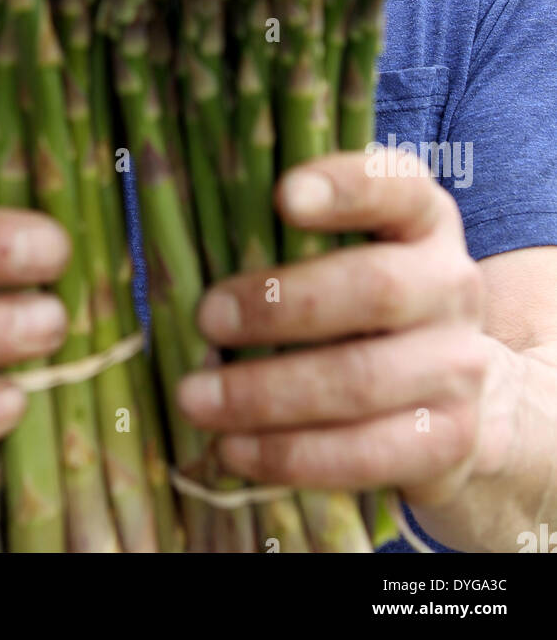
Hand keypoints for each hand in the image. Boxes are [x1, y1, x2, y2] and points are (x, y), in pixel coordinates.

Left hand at [176, 151, 496, 510]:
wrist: (454, 392)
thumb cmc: (363, 300)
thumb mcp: (347, 248)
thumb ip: (284, 232)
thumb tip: (179, 240)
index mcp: (423, 217)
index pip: (395, 185)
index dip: (344, 188)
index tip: (283, 195)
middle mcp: (452, 282)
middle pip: (375, 288)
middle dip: (279, 305)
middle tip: (205, 319)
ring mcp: (460, 364)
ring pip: (361, 379)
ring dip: (266, 393)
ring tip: (195, 398)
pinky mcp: (449, 438)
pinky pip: (367, 453)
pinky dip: (291, 455)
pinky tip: (235, 449)